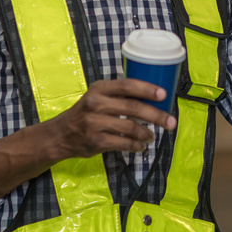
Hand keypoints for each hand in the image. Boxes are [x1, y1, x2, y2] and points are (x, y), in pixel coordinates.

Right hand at [51, 79, 176, 157]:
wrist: (61, 134)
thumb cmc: (86, 113)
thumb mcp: (98, 97)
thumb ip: (119, 95)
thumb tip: (154, 97)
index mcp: (100, 89)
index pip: (127, 85)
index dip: (147, 89)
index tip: (164, 94)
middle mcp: (96, 104)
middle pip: (133, 108)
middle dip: (156, 115)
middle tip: (171, 122)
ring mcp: (95, 123)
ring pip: (130, 127)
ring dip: (146, 133)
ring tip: (152, 136)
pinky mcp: (96, 141)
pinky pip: (123, 143)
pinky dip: (136, 145)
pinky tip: (141, 146)